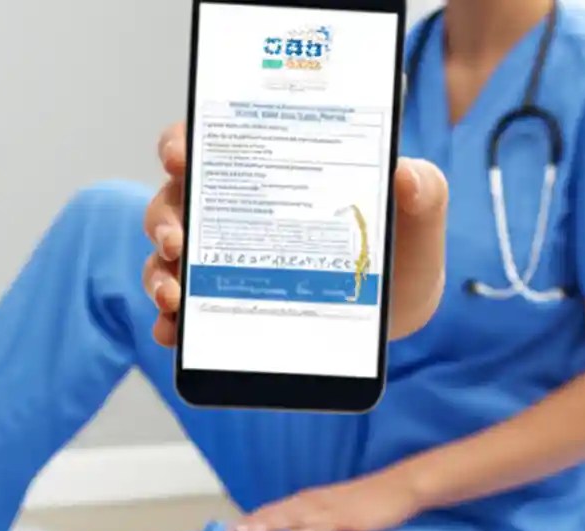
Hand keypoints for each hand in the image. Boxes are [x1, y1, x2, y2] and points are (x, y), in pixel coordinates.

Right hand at [141, 122, 448, 345]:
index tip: (179, 155)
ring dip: (160, 274)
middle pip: (172, 201)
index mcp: (268, 172)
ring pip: (165, 259)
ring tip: (176, 295)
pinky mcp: (220, 307)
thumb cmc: (400, 252)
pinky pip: (178, 313)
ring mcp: (219, 261)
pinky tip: (174, 334)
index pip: (208, 143)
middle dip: (163, 219)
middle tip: (177, 239)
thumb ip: (424, 190)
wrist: (397, 314)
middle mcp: (232, 212)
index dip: (181, 143)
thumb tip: (406, 173)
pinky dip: (169, 322)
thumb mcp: (419, 220)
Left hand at [228, 468, 423, 530]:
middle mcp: (316, 503)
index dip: (253, 519)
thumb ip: (315, 521)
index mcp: (311, 501)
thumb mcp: (336, 512)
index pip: (275, 510)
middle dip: (253, 523)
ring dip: (271, 525)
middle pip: (278, 513)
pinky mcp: (350, 520)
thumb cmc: (368, 503)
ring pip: (295, 518)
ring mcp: (332, 510)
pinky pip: (327, 526)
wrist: (399, 488)